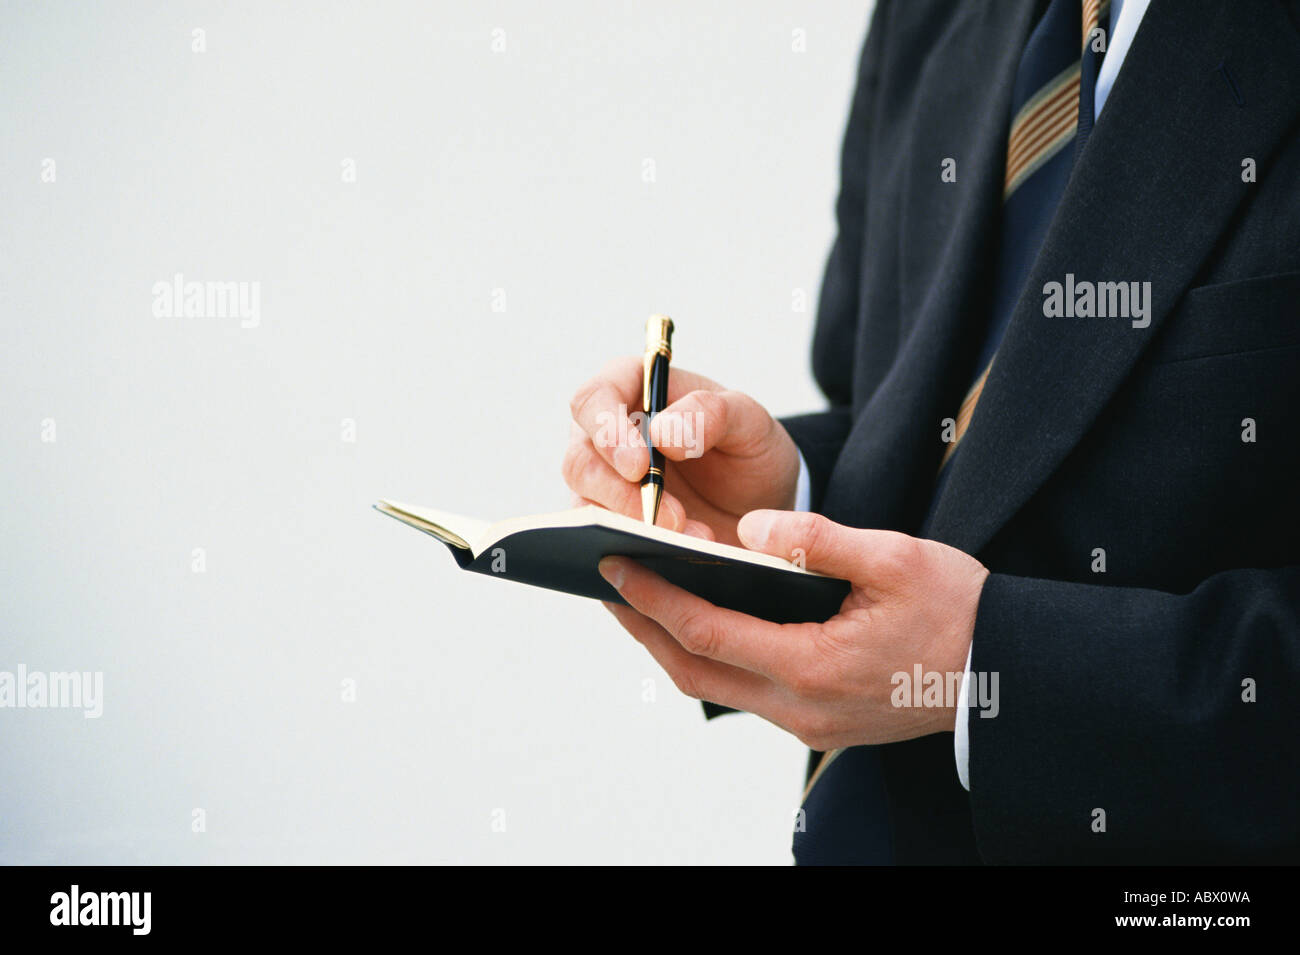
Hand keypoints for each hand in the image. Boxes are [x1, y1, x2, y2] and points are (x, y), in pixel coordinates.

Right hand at [562, 357, 800, 545]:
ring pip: (587, 510)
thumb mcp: (749, 420)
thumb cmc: (747, 447)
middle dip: (622, 495)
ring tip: (693, 539)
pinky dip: (636, 558)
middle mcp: (604, 439)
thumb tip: (662, 433)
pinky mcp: (611, 530)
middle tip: (673, 519)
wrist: (761, 502)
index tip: (639, 465)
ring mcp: (603, 488)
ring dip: (636, 529)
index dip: (606, 431)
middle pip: (580, 463)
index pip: (592, 400)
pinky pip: (603, 548)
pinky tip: (671, 564)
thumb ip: (712, 413)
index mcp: (630, 391)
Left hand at [598, 510, 989, 747]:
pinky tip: (701, 619)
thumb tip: (751, 527)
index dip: (653, 597)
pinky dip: (710, 655)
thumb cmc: (958, 612)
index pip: (706, 632)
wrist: (1007, 674)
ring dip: (671, 644)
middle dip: (643, 624)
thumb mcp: (896, 558)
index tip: (614, 563)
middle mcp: (800, 707)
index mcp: (813, 665)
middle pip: (694, 670)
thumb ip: (819, 538)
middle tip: (605, 581)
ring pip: (714, 687)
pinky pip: (743, 691)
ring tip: (638, 597)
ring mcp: (807, 722)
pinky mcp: (817, 720)